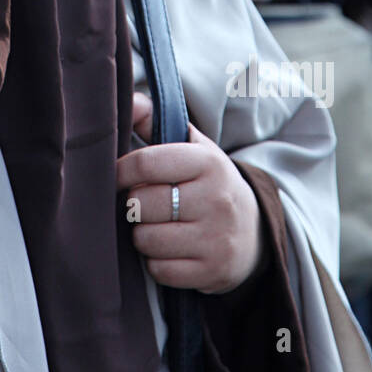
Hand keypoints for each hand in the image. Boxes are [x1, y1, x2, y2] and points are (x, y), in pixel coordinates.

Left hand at [119, 94, 263, 293]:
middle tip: (146, 203)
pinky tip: (170, 249)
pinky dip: (156, 262)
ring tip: (158, 226)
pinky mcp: (213, 271)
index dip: (121, 170)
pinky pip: (159, 270)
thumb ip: (154, 120)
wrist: (254, 231)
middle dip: (135, 205)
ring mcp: (216, 238)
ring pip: (146, 239)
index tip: (117, 175)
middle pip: (142, 204)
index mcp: (208, 162)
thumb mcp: (191, 147)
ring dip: (143, 235)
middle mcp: (216, 199)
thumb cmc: (207, 182)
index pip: (146, 163)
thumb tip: (128, 99)